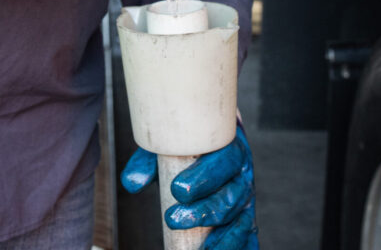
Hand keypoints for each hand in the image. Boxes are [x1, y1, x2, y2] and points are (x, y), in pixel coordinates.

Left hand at [121, 124, 258, 249]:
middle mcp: (242, 176)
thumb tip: (132, 182)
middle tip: (172, 219)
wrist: (213, 141)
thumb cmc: (189, 147)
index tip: (177, 189)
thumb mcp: (170, 145)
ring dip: (221, 239)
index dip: (204, 176)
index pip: (224, 160)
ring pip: (240, 221)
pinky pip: (249, 238)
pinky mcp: (246, 220)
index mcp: (230, 149)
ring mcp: (246, 201)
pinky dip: (241, 247)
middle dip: (203, 211)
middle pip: (230, 196)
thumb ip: (150, 162)